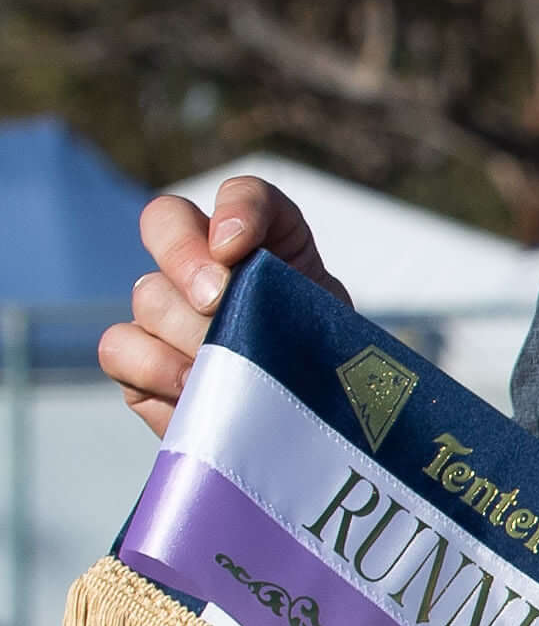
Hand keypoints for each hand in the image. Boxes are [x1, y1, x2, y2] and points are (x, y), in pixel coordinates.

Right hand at [98, 180, 349, 436]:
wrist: (307, 429)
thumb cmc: (324, 372)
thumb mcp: (331, 330)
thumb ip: (298, 303)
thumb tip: (248, 312)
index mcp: (265, 243)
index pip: (245, 196)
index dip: (238, 210)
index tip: (237, 248)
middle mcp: (205, 263)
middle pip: (166, 221)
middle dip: (186, 257)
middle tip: (215, 301)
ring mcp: (166, 309)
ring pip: (148, 294)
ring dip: (188, 332)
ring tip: (227, 368)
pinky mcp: (140, 360)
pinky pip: (119, 347)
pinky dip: (154, 367)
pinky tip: (193, 387)